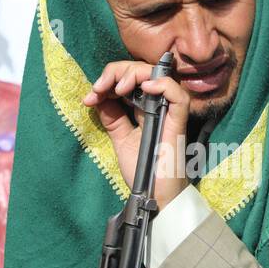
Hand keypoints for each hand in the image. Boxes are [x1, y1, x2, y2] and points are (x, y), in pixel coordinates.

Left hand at [83, 59, 190, 208]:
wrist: (156, 197)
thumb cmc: (143, 171)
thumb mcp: (121, 140)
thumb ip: (113, 118)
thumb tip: (97, 97)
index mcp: (144, 108)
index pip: (129, 79)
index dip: (109, 79)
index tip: (90, 97)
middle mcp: (158, 106)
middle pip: (142, 70)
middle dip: (116, 72)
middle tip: (99, 88)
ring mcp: (169, 113)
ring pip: (159, 75)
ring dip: (134, 74)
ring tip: (117, 88)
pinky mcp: (178, 124)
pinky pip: (178, 96)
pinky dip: (162, 85)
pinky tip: (144, 87)